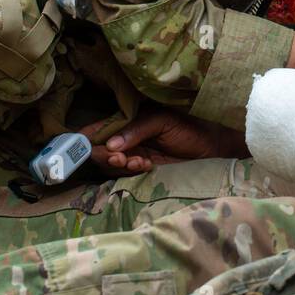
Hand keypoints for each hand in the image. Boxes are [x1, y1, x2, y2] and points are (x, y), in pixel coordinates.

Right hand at [83, 108, 248, 175]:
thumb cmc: (189, 127)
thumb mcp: (162, 121)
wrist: (212, 148)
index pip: (99, 128)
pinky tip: (144, 165)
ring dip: (120, 164)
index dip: (87, 138)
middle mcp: (127, 137)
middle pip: (100, 150)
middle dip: (106, 156)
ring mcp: (134, 153)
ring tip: (137, 161)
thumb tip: (111, 144)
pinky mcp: (143, 169)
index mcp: (128, 120)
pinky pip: (126, 173)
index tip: (82, 148)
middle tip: (121, 157)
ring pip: (111, 164)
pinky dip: (131, 171)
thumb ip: (136, 130)